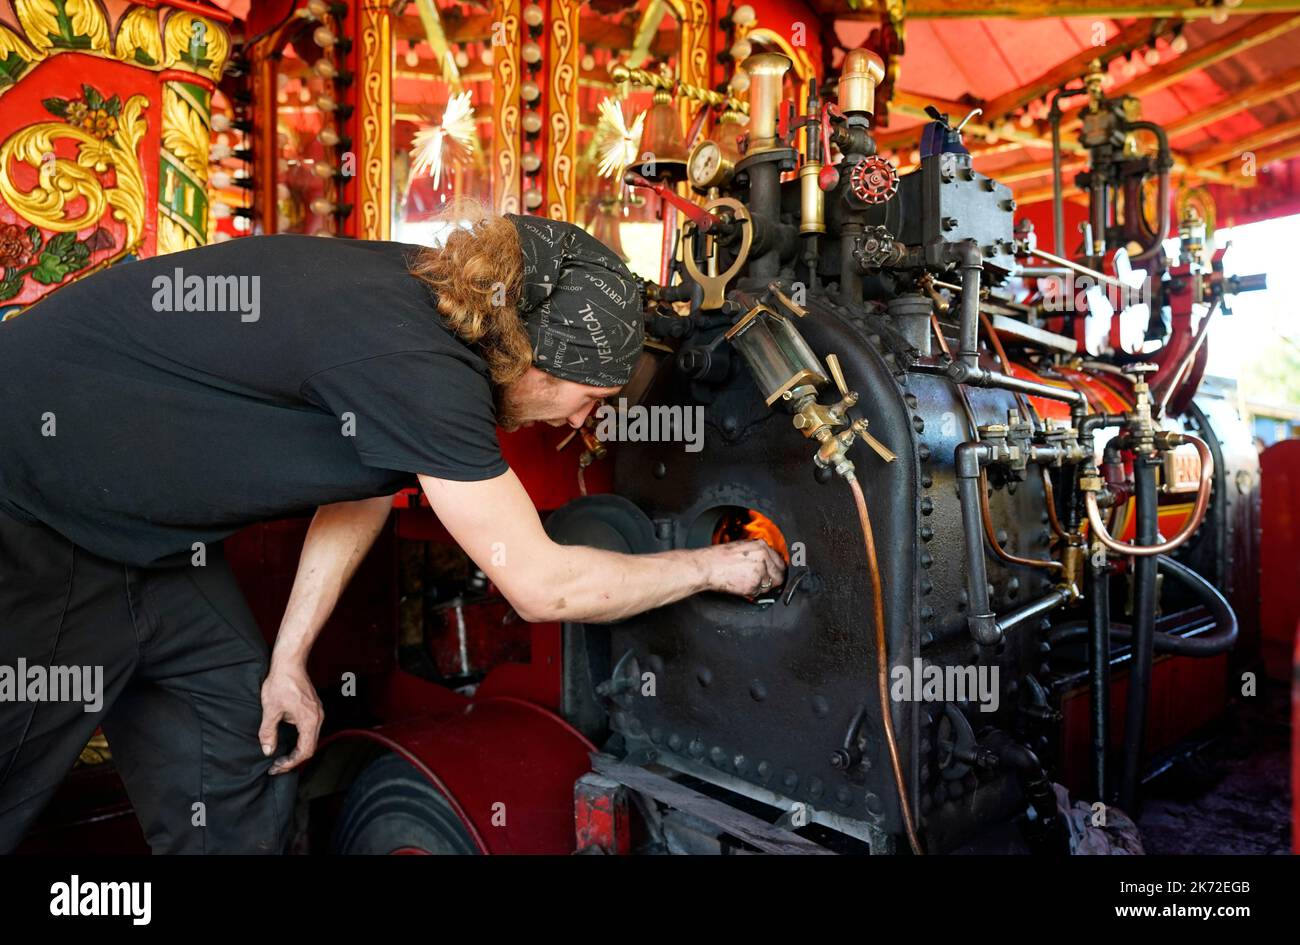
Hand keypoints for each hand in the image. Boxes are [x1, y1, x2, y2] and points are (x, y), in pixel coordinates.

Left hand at [258, 660, 323, 775]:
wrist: (290, 662)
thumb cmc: (281, 683)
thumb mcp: (270, 709)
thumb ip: (268, 732)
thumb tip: (268, 751)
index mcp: (309, 720)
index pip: (305, 751)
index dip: (291, 762)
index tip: (276, 766)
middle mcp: (317, 718)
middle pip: (310, 747)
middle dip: (293, 759)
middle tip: (277, 766)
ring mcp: (317, 712)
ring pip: (311, 739)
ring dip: (297, 750)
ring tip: (281, 756)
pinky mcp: (314, 708)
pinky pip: (310, 730)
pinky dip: (300, 740)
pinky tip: (288, 740)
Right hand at [703, 540, 786, 596]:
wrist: (708, 566)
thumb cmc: (719, 557)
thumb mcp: (742, 546)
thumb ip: (758, 552)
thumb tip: (767, 561)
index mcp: (761, 546)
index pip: (780, 561)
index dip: (777, 569)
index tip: (775, 574)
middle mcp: (764, 557)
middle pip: (780, 574)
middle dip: (773, 580)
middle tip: (763, 582)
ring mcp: (760, 571)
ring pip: (769, 585)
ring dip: (760, 586)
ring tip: (746, 581)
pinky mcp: (754, 584)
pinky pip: (758, 592)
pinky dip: (751, 592)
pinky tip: (742, 584)